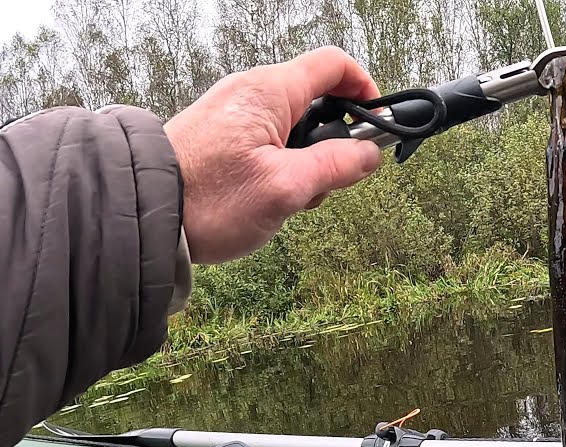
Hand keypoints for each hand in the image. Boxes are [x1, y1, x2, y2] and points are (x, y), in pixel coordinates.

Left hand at [163, 46, 384, 263]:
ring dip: (306, 165)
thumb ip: (337, 166)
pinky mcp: (223, 136)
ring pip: (294, 129)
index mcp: (268, 92)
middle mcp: (250, 93)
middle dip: (333, 143)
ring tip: (288, 198)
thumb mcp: (288, 187)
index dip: (365, 89)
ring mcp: (235, 114)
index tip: (376, 123)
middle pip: (317, 102)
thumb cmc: (207, 199)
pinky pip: (270, 143)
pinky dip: (282, 169)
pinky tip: (267, 198)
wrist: (143, 215)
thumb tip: (369, 154)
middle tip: (327, 181)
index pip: (334, 65)